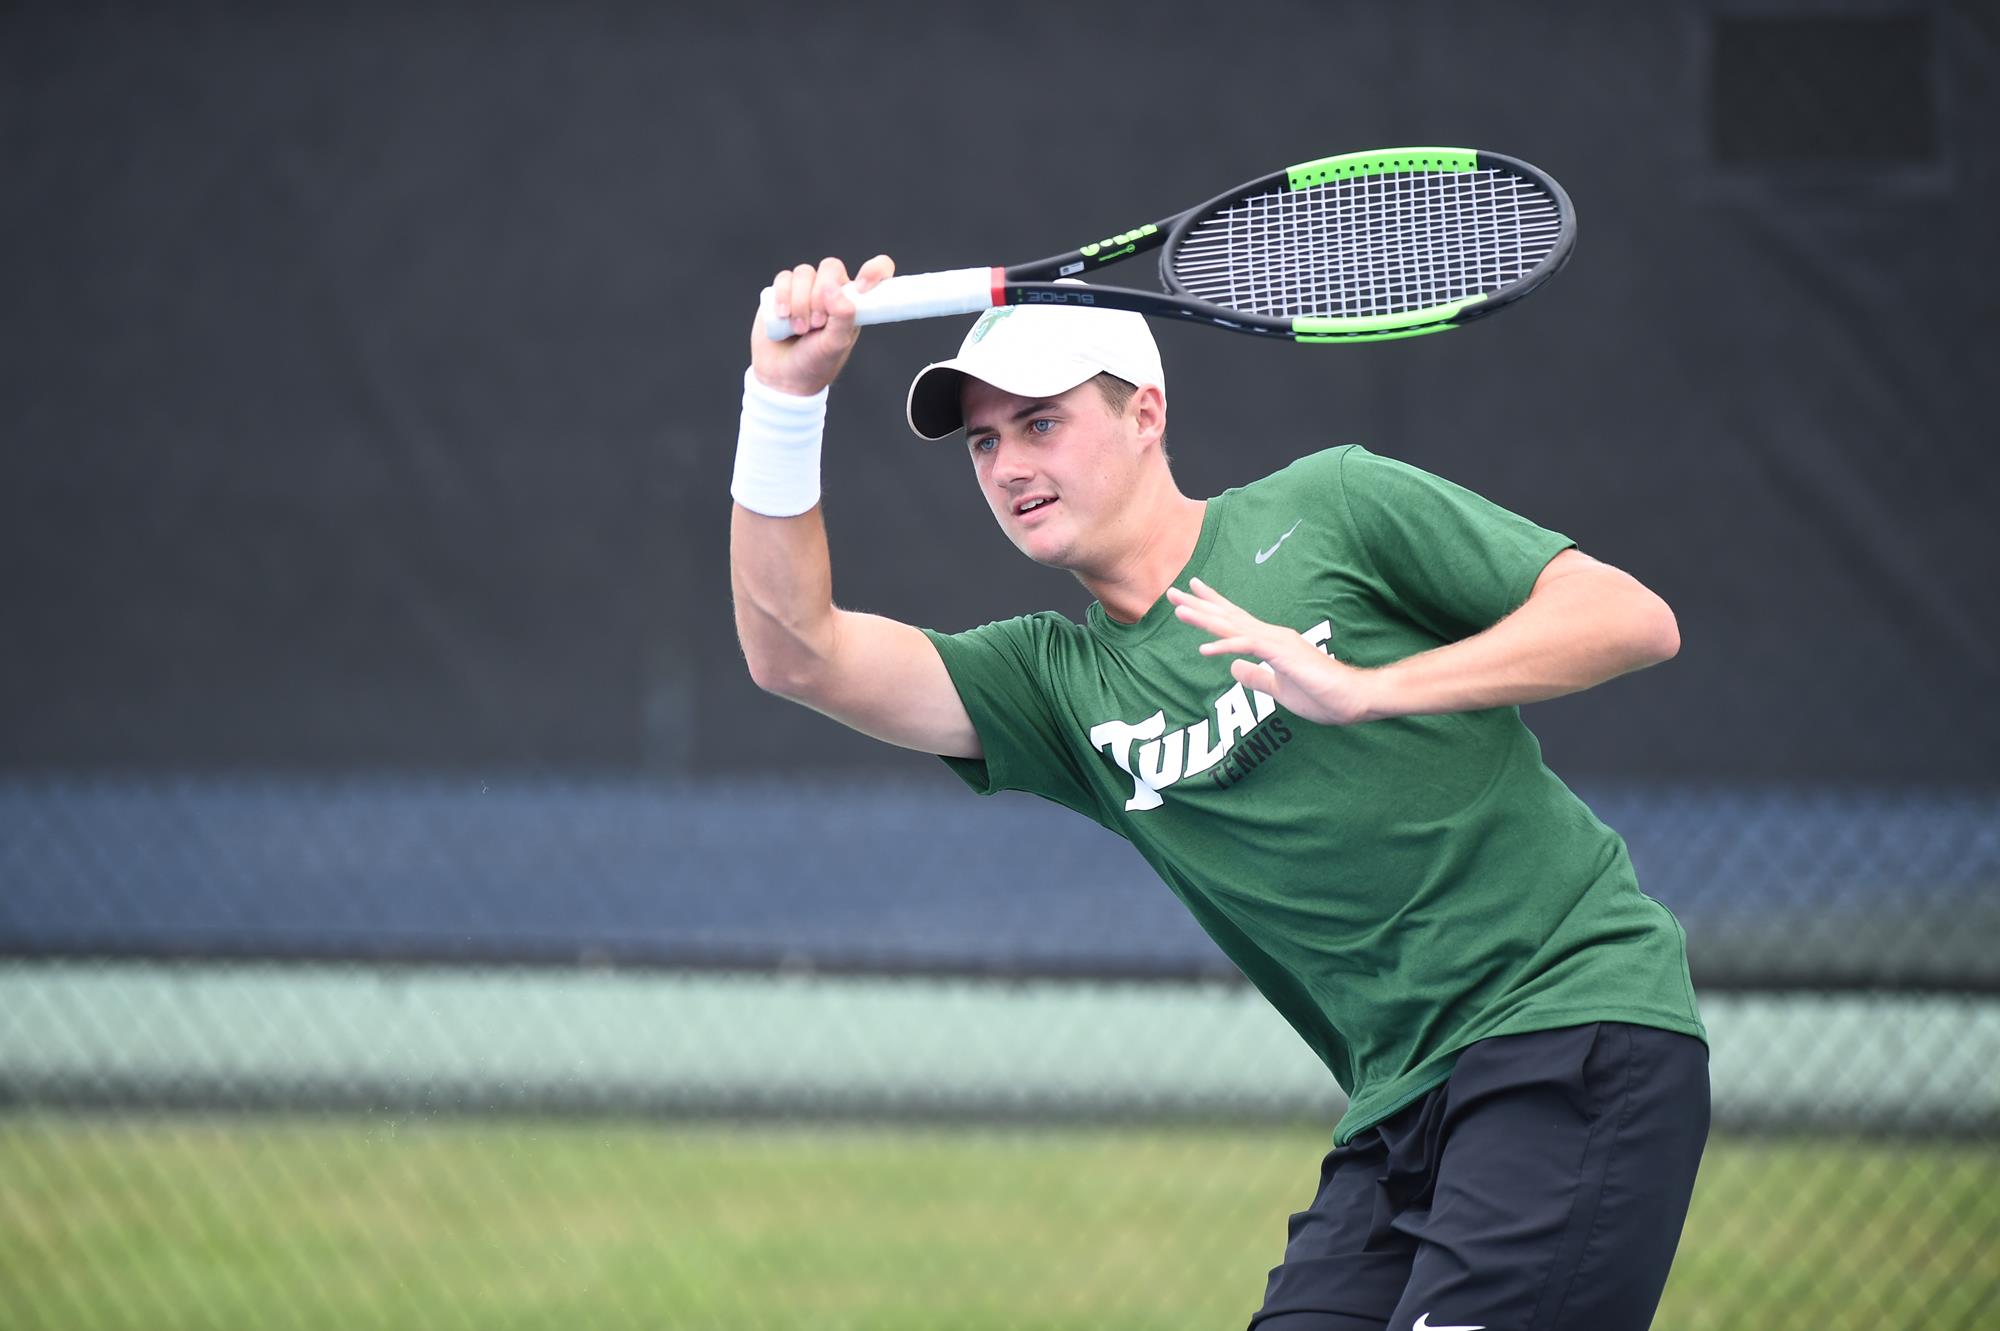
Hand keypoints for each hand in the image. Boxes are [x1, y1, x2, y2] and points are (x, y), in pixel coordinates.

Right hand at [749, 254, 894, 396]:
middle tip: (817, 324)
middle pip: (830, 267)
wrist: (783, 377)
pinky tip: (782, 316)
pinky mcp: (784, 291)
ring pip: (804, 272)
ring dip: (799, 302)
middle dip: (819, 296)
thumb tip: (833, 289)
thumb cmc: (815, 363)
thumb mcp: (835, 345)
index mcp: (854, 303)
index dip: (874, 271)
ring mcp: (807, 289)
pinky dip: (782, 296)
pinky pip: (784, 278)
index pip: (875, 271)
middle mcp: (832, 292)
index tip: (863, 287)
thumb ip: (842, 317)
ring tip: (798, 329)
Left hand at [1167, 578, 1385, 725]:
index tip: (1191, 595)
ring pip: (1234, 626)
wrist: (1352, 698)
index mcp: (1271, 643)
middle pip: (1229, 617)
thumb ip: (1256, 678)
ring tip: (1179, 610)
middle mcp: (1271, 636)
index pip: (1235, 621)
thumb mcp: (1279, 690)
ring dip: (1205, 618)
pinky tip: (1205, 650)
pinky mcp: (1283, 655)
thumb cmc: (1322, 695)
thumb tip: (1234, 669)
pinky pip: (1249, 647)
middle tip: (1172, 593)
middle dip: (1199, 605)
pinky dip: (1226, 646)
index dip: (1212, 608)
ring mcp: (1277, 643)